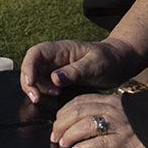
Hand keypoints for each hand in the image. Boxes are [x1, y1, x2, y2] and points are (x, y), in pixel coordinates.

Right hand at [20, 38, 143, 103]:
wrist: (119, 64)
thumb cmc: (108, 60)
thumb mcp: (94, 64)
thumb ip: (74, 71)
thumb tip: (53, 79)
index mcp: (60, 49)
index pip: (35, 54)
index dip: (28, 68)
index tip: (31, 83)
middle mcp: (54, 58)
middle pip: (31, 67)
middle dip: (29, 82)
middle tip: (36, 98)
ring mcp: (56, 68)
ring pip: (36, 77)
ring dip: (37, 88)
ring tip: (54, 96)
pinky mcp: (59, 78)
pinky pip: (45, 84)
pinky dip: (45, 92)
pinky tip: (56, 96)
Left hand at [51, 92, 147, 147]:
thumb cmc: (146, 123)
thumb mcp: (125, 112)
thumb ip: (106, 112)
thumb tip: (82, 122)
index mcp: (112, 100)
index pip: (80, 101)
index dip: (64, 111)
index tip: (57, 121)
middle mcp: (114, 109)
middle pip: (79, 111)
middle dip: (62, 124)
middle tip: (55, 136)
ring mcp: (121, 124)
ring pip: (87, 125)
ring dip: (70, 135)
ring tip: (63, 143)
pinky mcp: (127, 141)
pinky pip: (102, 143)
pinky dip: (87, 147)